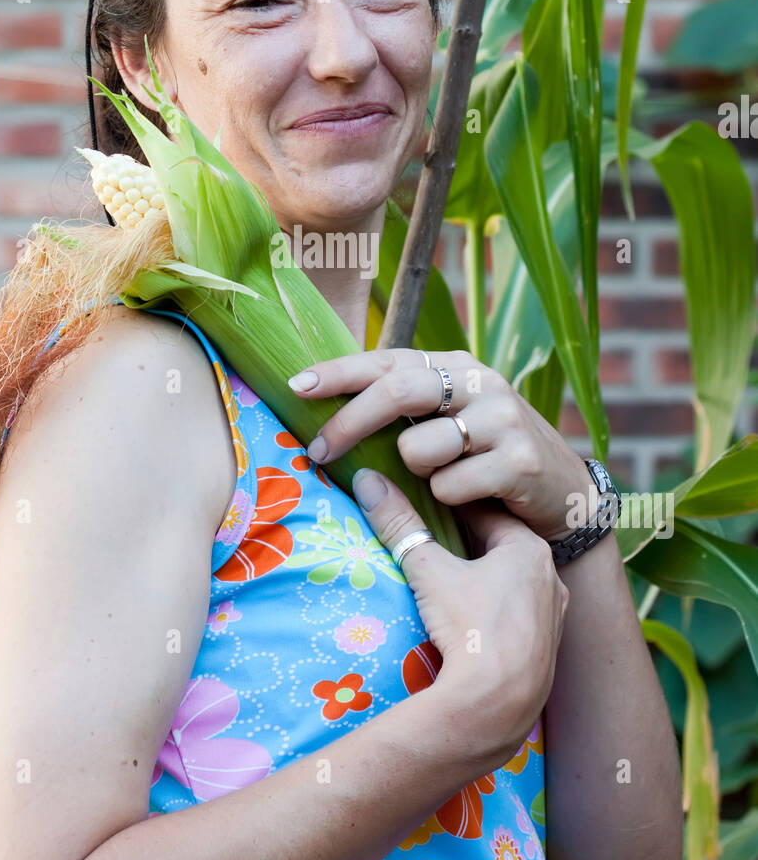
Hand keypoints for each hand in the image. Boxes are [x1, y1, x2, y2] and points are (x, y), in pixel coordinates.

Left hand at [290, 348, 591, 540]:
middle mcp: (480, 382)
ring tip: (445, 480)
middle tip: (317, 451)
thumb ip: (402, 408)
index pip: (387, 360)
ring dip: (416, 474)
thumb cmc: (487, 457)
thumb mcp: (450, 420)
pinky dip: (448, 499)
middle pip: (397, 392)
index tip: (296, 386)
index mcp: (455, 366)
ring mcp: (502, 419)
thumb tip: (323, 406)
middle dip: (349, 423)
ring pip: (418, 449)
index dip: (338, 372)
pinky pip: (449, 485)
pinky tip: (474, 498)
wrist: (563, 495)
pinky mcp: (518, 460)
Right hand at [351, 469, 568, 770]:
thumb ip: (399, 525)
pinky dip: (497, 613)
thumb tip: (367, 478)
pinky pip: (519, 619)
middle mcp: (551, 580)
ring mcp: (552, 620)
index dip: (455, 505)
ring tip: (450, 581)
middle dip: (469, 543)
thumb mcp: (429, 571)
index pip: (488, 512)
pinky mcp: (547, 654)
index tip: (429, 500)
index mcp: (530, 550)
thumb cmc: (470, 627)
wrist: (497, 706)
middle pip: (502, 548)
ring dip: (486, 580)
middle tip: (432, 539)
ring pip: (513, 585)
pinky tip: (472, 623)